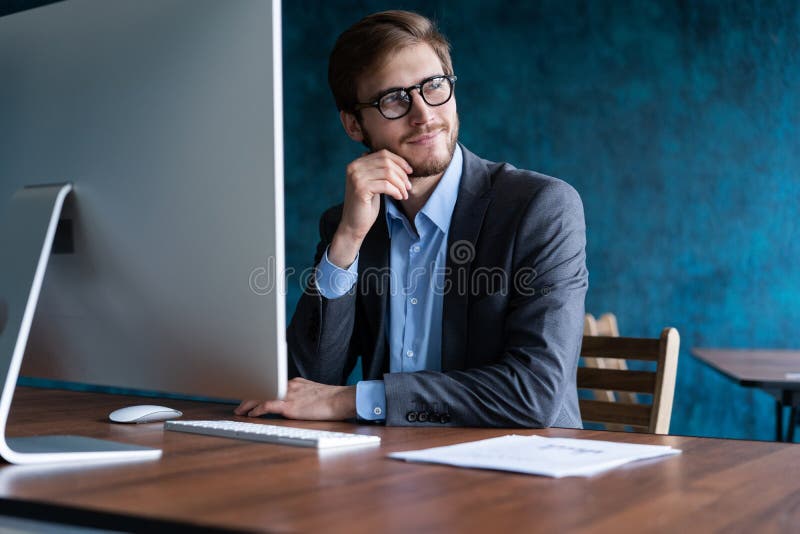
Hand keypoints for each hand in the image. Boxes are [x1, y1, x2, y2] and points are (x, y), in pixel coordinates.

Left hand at [234, 377, 356, 420]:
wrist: (341, 399)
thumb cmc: (333, 399)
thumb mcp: (315, 394)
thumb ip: (304, 396)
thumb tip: (300, 405)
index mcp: (295, 383)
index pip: (272, 385)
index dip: (259, 392)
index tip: (252, 398)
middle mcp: (289, 386)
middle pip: (263, 388)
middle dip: (249, 397)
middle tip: (240, 407)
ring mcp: (289, 395)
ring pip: (261, 396)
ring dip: (248, 404)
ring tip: (239, 412)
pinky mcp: (290, 406)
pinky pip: (267, 405)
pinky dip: (256, 410)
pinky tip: (251, 415)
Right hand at [328, 149, 412, 267]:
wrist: (353, 225)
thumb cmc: (366, 205)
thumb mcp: (373, 183)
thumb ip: (380, 170)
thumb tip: (398, 160)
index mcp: (356, 163)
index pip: (383, 154)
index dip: (399, 161)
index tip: (409, 171)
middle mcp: (354, 167)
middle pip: (386, 162)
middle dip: (402, 174)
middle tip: (408, 186)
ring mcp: (356, 178)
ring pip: (388, 173)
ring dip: (401, 184)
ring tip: (404, 194)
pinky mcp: (360, 189)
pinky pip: (386, 185)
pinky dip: (396, 191)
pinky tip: (399, 197)